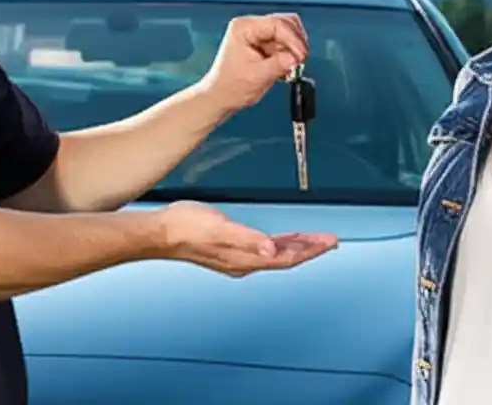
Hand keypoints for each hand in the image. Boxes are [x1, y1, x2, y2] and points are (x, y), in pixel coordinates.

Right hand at [155, 201, 337, 277]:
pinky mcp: (230, 248)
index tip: (329, 243)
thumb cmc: (187, 229)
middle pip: (285, 258)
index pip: (287, 259)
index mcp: (245, 259)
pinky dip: (279, 243)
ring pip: (275, 254)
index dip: (310, 251)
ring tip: (314, 241)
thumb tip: (272, 250)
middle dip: (309, 249)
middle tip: (330, 241)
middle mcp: (244, 261)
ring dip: (296, 247)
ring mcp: (237, 257)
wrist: (162, 232)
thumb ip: (248, 239)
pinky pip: (264, 248)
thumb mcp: (221, 229)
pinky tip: (280, 239)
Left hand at [199, 14, 307, 112]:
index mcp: (244, 28)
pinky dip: (290, 55)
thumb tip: (296, 57)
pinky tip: (287, 68)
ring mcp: (258, 36)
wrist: (221, 97)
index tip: (301, 55)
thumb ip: (279, 64)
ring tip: (293, 66)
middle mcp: (251, 27)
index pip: (277, 24)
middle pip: (285, 23)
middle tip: (301, 59)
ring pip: (288, 34)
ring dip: (293, 49)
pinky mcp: (264, 46)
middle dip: (296, 42)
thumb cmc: (229, 86)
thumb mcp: (257, 76)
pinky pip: (284, 45)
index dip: (293, 39)